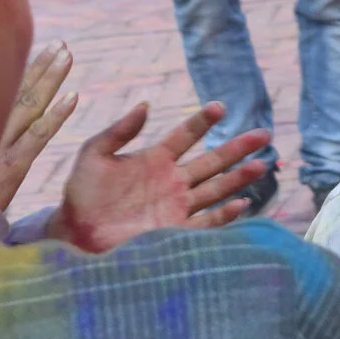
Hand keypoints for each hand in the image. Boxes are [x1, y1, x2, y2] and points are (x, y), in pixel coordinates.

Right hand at [0, 43, 77, 212]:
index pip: (3, 96)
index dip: (22, 73)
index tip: (41, 50)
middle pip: (19, 95)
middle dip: (41, 68)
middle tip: (62, 45)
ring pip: (29, 108)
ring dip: (50, 80)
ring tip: (67, 56)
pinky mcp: (10, 170)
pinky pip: (36, 138)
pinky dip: (55, 117)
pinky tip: (74, 97)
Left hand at [50, 102, 271, 251]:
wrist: (76, 233)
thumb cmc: (82, 195)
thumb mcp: (93, 155)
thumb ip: (118, 131)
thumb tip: (146, 105)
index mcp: (155, 159)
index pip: (185, 136)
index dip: (202, 121)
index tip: (219, 106)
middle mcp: (173, 181)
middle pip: (212, 161)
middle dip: (238, 148)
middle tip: (263, 134)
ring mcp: (178, 205)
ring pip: (216, 188)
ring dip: (239, 178)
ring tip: (260, 165)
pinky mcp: (176, 229)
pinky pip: (207, 221)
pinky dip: (225, 214)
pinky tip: (242, 203)